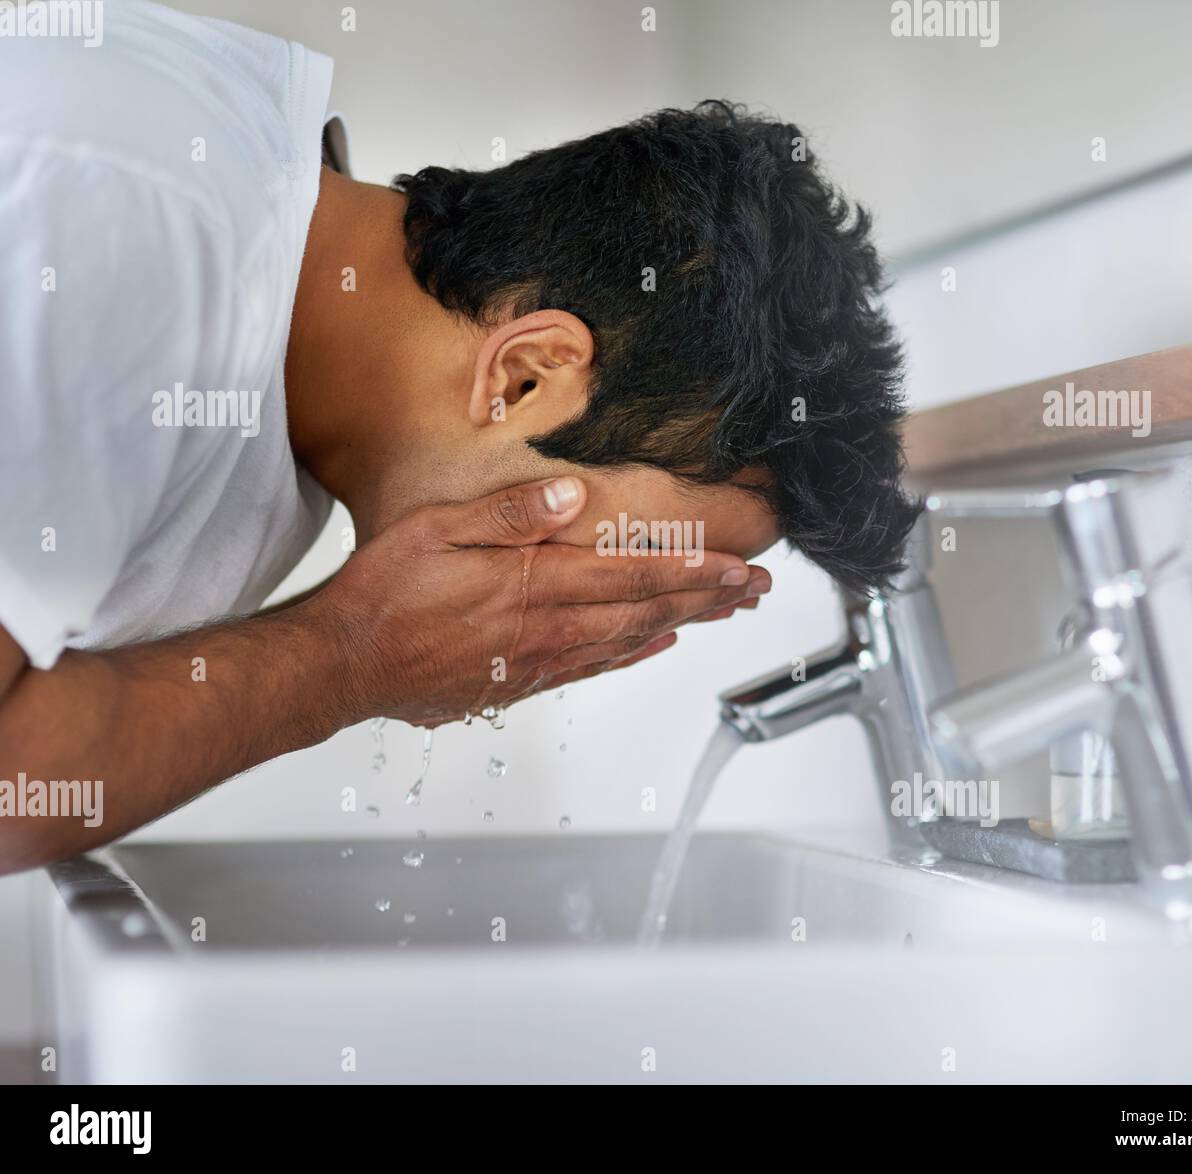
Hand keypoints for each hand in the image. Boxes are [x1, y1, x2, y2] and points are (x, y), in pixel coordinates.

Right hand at [310, 477, 769, 726]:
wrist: (346, 665)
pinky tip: (657, 644)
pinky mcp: (522, 680)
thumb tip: (576, 493)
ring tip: (725, 613)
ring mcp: (539, 659)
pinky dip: (635, 654)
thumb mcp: (437, 531)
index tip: (738, 566)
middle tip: (756, 590)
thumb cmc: (383, 593)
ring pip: (630, 639)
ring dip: (684, 623)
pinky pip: (595, 667)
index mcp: (535, 584)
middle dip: (709, 598)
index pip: (634, 573)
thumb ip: (510, 512)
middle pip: (647, 609)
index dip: (693, 569)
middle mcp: (548, 627)